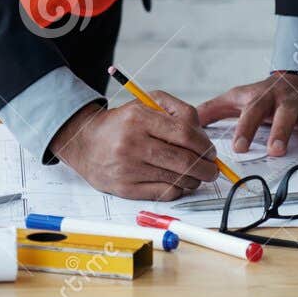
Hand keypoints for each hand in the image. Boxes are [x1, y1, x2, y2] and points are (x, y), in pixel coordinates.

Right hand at [47, 95, 217, 200]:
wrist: (85, 142)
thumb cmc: (121, 123)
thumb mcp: (145, 103)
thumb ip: (176, 110)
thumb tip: (203, 134)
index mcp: (139, 118)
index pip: (184, 133)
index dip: (204, 145)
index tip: (211, 151)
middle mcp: (132, 143)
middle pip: (184, 160)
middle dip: (206, 168)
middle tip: (211, 169)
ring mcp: (128, 168)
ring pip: (177, 179)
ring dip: (194, 180)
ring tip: (196, 175)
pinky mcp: (126, 188)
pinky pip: (164, 193)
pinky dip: (178, 189)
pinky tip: (178, 182)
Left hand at [198, 73, 297, 158]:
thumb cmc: (269, 93)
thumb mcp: (241, 97)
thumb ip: (215, 109)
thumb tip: (190, 120)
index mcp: (265, 97)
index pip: (252, 112)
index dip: (245, 129)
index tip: (239, 147)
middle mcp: (289, 99)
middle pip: (284, 114)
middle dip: (280, 132)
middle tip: (275, 150)